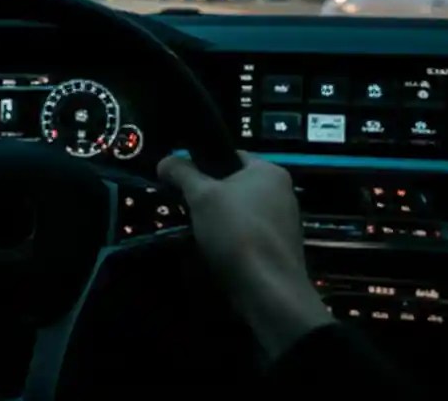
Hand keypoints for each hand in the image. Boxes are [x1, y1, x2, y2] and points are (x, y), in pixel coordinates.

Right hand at [158, 149, 332, 359]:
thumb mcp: (202, 196)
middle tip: (183, 208)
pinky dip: (231, 242)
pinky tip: (215, 253)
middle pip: (234, 187)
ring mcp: (283, 224)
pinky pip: (247, 237)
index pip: (231, 156)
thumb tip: (165, 160)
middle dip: (208, 197)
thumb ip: (182, 173)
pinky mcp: (278, 250)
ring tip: (195, 233)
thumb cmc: (237, 232)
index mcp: (270, 171)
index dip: (203, 165)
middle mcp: (282, 193)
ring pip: (239, 214)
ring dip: (217, 222)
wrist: (269, 291)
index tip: (180, 181)